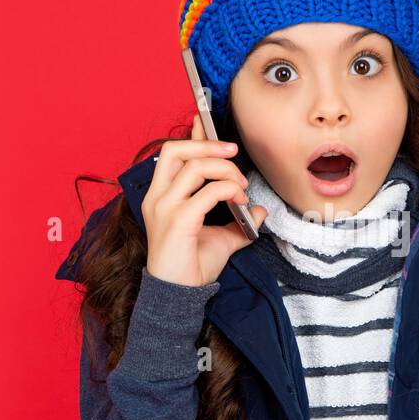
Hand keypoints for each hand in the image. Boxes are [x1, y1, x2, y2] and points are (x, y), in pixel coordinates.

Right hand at [141, 119, 267, 287]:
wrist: (177, 296)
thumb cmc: (191, 267)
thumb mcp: (220, 239)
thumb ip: (238, 222)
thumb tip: (261, 211)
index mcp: (160, 195)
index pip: (172, 154)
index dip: (191, 136)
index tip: (207, 123)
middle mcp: (157, 197)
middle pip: (176, 150)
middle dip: (208, 145)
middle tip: (233, 152)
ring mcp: (165, 208)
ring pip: (195, 167)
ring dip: (225, 170)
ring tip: (241, 186)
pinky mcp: (178, 220)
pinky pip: (207, 192)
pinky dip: (228, 190)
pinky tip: (240, 200)